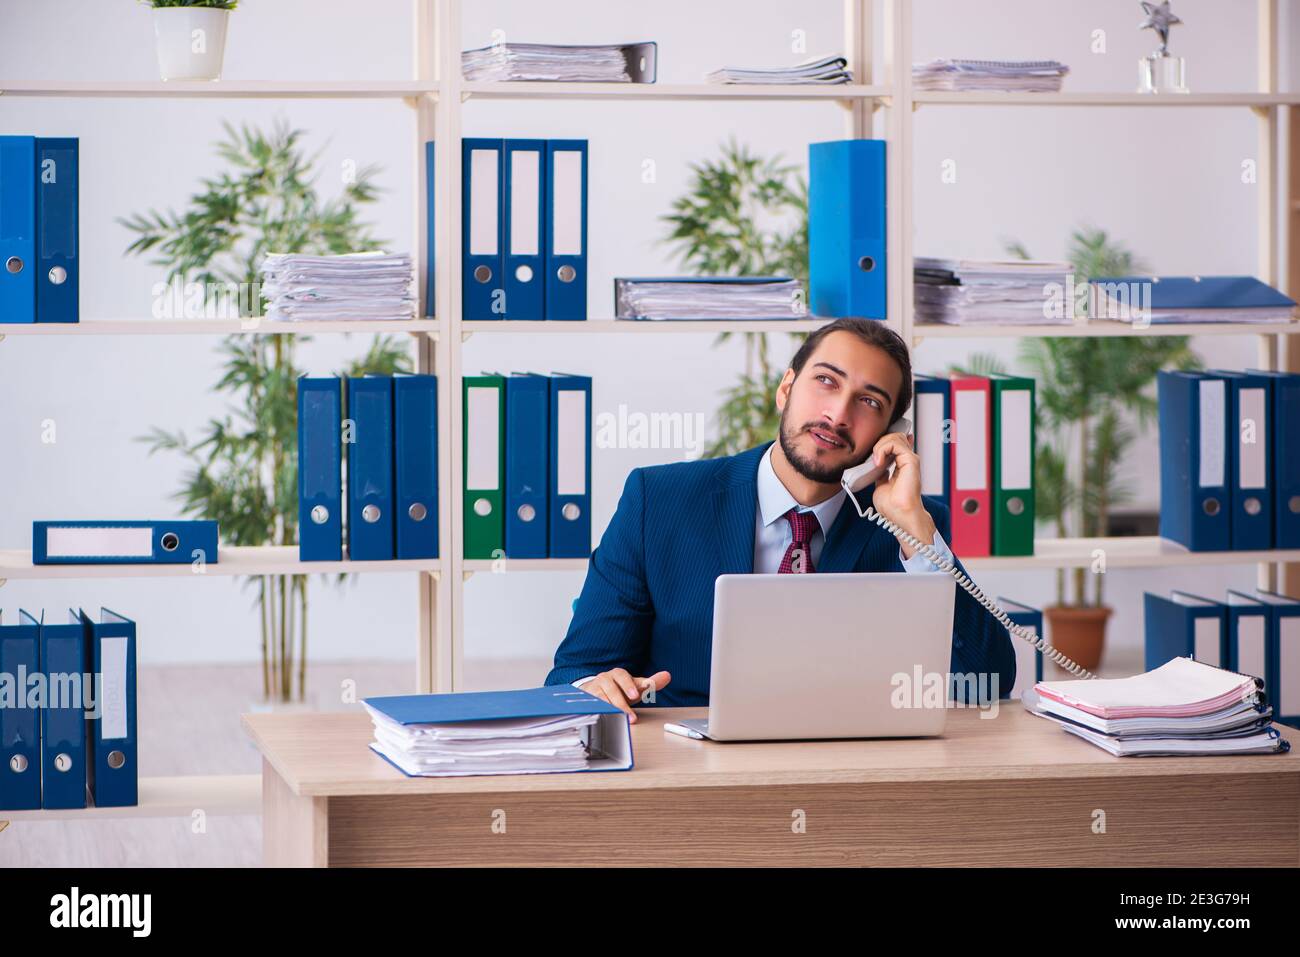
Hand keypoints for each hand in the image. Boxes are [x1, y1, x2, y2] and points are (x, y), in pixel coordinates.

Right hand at [582, 668, 670, 722]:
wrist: (594, 690)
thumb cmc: (619, 689)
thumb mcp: (635, 686)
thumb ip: (650, 683)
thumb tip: (668, 675)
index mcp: (618, 674)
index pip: (623, 677)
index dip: (629, 685)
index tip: (635, 694)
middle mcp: (605, 679)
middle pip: (612, 690)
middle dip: (621, 705)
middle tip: (631, 717)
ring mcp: (594, 689)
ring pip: (601, 699)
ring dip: (610, 710)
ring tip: (619, 719)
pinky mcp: (586, 699)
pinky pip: (590, 705)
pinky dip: (596, 711)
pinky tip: (602, 718)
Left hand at [869, 431, 936, 559]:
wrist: (900, 516)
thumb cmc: (893, 506)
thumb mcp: (880, 484)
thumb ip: (879, 473)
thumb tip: (873, 465)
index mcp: (902, 465)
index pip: (893, 442)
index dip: (881, 442)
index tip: (871, 453)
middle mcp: (907, 460)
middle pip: (894, 436)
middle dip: (879, 442)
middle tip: (872, 458)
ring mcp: (910, 460)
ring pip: (894, 437)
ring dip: (879, 445)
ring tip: (875, 461)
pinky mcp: (911, 461)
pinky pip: (895, 443)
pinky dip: (883, 448)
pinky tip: (878, 461)